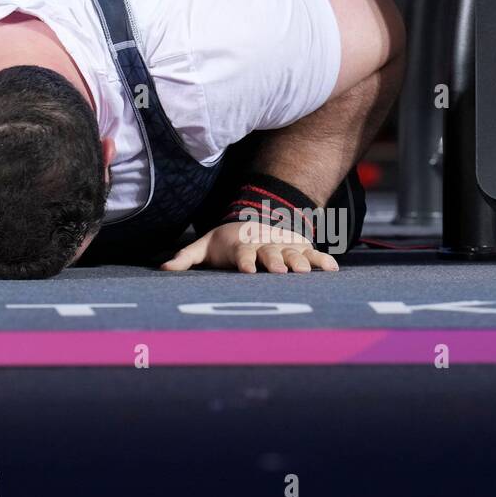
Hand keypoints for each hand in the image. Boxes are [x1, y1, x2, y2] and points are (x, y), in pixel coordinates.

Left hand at [161, 222, 340, 273]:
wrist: (251, 224)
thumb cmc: (224, 243)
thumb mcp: (203, 248)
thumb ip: (185, 258)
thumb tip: (163, 269)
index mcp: (242, 246)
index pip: (243, 254)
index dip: (245, 262)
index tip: (248, 271)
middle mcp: (264, 246)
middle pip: (270, 255)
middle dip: (275, 262)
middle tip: (281, 272)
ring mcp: (283, 247)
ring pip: (292, 254)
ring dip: (300, 262)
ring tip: (304, 272)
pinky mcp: (298, 250)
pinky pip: (312, 255)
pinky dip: (322, 261)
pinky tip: (332, 270)